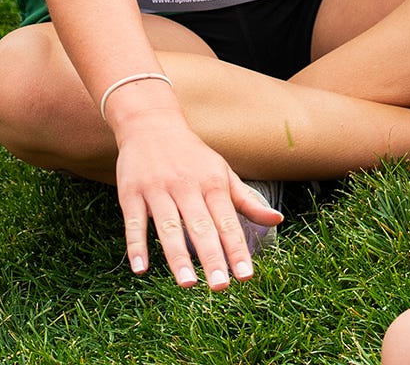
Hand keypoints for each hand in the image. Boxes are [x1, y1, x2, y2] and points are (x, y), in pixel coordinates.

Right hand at [113, 109, 282, 289]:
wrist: (150, 122)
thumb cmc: (192, 155)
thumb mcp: (222, 172)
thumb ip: (247, 200)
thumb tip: (278, 220)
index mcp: (212, 183)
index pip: (227, 221)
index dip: (237, 249)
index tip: (246, 276)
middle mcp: (185, 186)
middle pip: (200, 226)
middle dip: (211, 257)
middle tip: (220, 286)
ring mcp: (156, 189)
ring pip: (168, 226)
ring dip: (177, 256)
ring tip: (187, 284)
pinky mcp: (130, 192)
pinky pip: (134, 222)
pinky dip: (136, 245)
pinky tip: (140, 268)